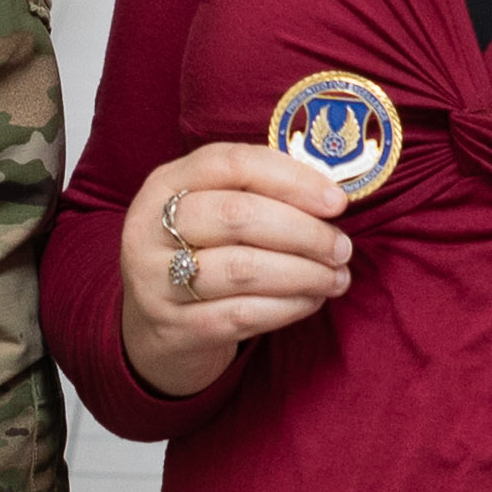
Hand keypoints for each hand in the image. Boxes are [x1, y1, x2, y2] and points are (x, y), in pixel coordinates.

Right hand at [117, 142, 351, 398]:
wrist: (154, 328)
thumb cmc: (201, 254)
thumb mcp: (210, 211)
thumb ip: (258, 193)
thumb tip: (330, 197)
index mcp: (165, 183)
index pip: (232, 163)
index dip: (291, 179)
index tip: (336, 202)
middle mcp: (150, 227)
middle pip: (237, 215)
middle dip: (303, 231)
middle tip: (341, 247)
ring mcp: (156, 280)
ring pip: (243, 268)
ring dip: (304, 273)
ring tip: (336, 277)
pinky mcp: (174, 328)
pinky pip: (242, 315)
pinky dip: (288, 307)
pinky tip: (312, 301)